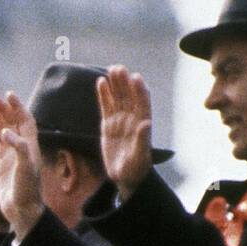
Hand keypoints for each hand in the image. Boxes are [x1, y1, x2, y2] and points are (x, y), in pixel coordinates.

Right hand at [0, 91, 44, 240]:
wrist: (21, 209)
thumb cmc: (27, 189)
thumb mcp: (26, 167)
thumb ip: (18, 147)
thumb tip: (5, 131)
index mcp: (30, 145)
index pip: (25, 120)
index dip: (18, 107)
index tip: (8, 95)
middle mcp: (20, 147)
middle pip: (12, 122)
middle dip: (4, 109)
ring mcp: (9, 155)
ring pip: (1, 131)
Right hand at [98, 65, 152, 200]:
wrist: (126, 177)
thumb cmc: (136, 168)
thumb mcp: (140, 156)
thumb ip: (142, 139)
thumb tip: (146, 123)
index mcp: (142, 123)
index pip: (142, 102)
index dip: (138, 90)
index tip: (134, 77)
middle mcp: (132, 118)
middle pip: (128, 96)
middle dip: (124, 82)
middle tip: (118, 68)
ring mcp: (120, 121)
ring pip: (117, 98)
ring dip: (115, 84)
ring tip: (110, 69)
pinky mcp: (108, 126)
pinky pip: (106, 107)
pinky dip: (103, 95)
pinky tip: (100, 82)